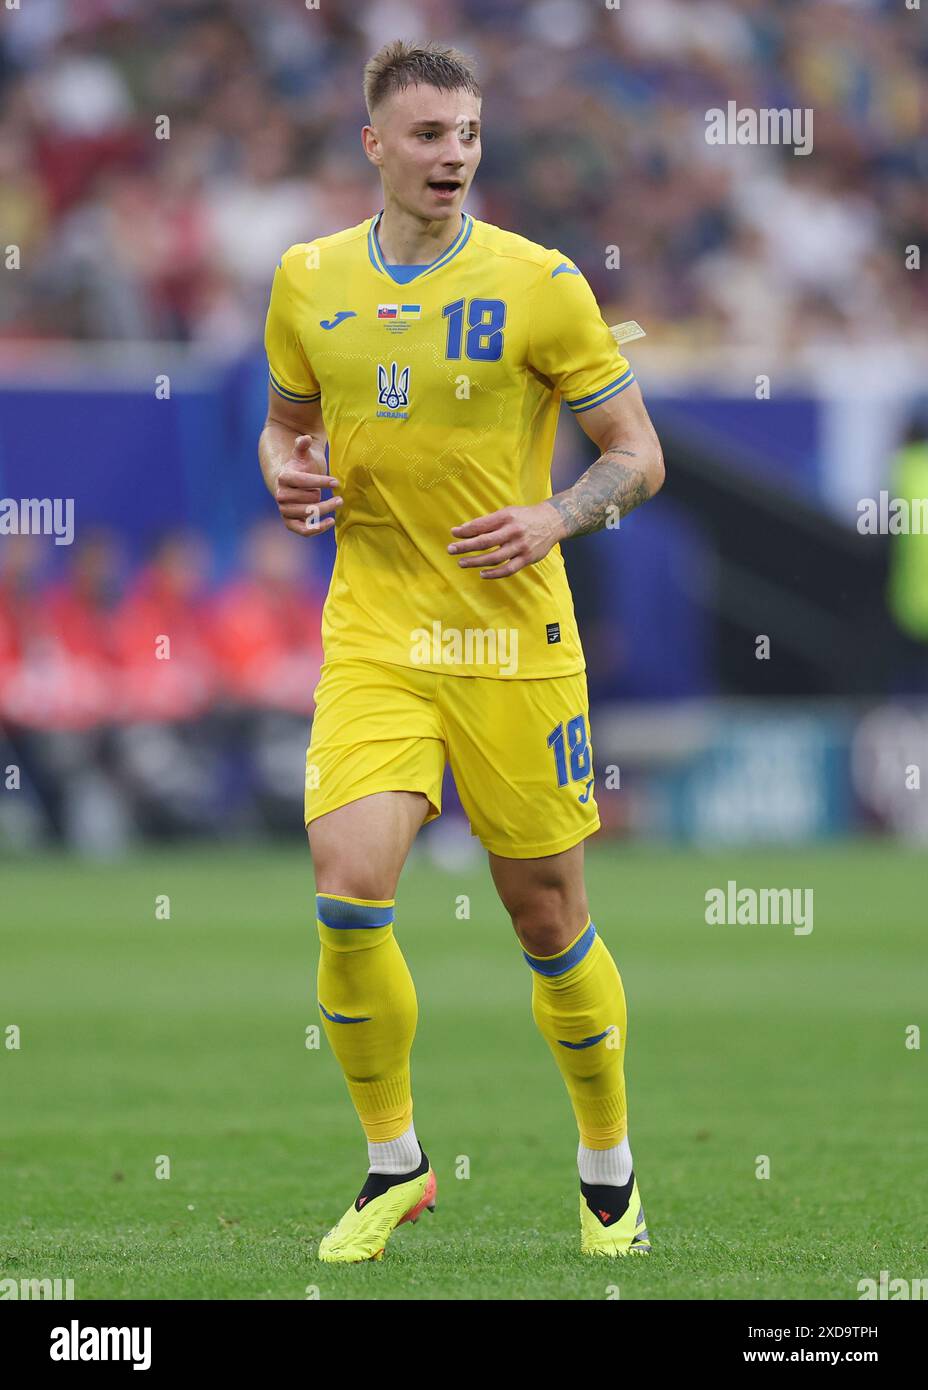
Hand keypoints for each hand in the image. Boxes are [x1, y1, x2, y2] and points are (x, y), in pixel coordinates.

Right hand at [275, 435, 341, 536]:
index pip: (304, 481)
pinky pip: (303, 530)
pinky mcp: (290, 523)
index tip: (337, 482)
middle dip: (324, 496)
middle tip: (336, 495)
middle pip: (308, 499)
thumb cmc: (300, 468)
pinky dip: (317, 529)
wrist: (293, 485)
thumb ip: (302, 446)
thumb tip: (305, 438)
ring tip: (339, 502)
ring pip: (308, 514)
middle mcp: (281, 495)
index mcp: (284, 477)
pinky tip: (332, 522)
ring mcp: (284, 510)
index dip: (321, 481)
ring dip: (326, 509)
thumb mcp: (301, 455)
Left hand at [448, 502, 565, 578]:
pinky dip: (494, 574)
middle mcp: (513, 531)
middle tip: (451, 550)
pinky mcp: (527, 558)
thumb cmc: (524, 517)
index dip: (466, 530)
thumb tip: (465, 530)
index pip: (482, 525)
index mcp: (507, 517)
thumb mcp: (508, 513)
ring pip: (495, 557)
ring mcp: (521, 546)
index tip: (453, 534)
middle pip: (485, 541)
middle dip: (466, 546)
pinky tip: (482, 574)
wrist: (552, 522)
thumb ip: (489, 522)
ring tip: (462, 563)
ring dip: (476, 562)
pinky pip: (508, 569)